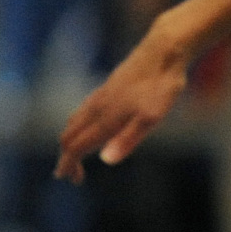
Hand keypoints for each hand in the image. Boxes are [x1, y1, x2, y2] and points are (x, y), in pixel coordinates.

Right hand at [54, 29, 191, 182]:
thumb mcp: (151, 118)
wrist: (163, 52)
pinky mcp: (107, 88)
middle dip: (66, 157)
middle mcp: (97, 107)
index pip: (76, 146)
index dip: (70, 164)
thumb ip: (128, 139)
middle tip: (71, 174)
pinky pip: (83, 110)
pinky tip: (90, 127)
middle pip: (69, 135)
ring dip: (71, 141)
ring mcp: (100, 96)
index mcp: (105, 118)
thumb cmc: (161, 86)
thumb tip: (105, 161)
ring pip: (74, 121)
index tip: (71, 179)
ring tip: (76, 155)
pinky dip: (78, 126)